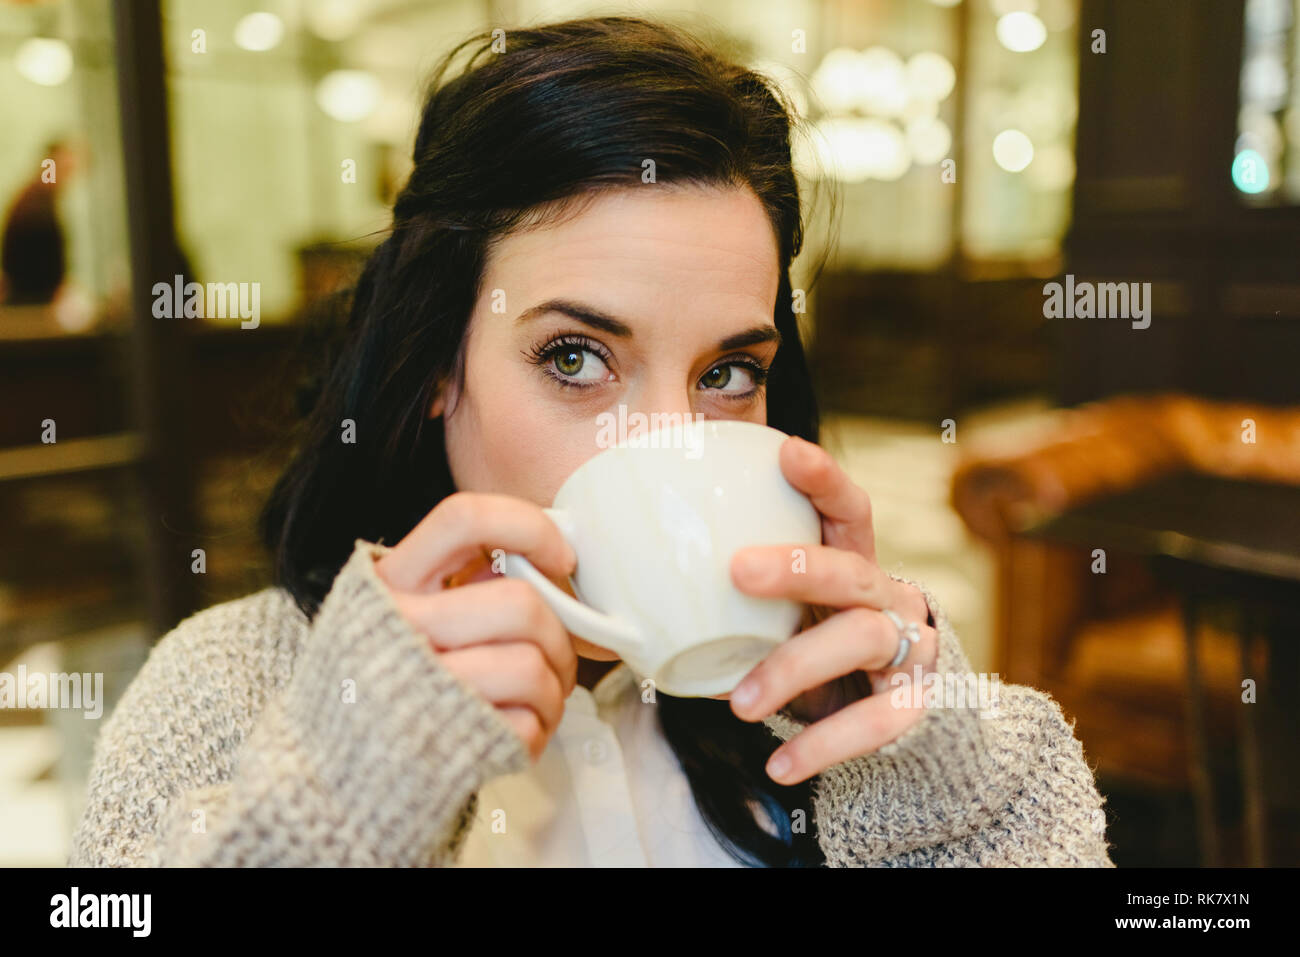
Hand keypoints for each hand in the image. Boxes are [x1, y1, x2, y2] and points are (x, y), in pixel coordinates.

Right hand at [373, 491, 579, 760]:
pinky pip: (528, 725)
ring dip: (553, 688)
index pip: (463, 518)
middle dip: (559, 635)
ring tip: (533, 699)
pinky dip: (536, 731)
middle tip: (552, 654)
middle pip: (521, 604)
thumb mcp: (398, 613)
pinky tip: (512, 730)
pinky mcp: (448, 745)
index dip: (528, 527)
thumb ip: (455, 580)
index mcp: (389, 584)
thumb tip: (543, 563)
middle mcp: (398, 628)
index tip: (560, 558)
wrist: (329, 778)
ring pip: (532, 666)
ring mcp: (422, 688)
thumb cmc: (384, 684)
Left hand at [724, 435, 938, 784]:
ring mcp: (910, 647)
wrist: (890, 711)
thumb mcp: (780, 610)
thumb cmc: (814, 642)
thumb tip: (611, 575)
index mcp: (853, 559)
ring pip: (862, 640)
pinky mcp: (916, 703)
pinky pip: (878, 721)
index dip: (822, 479)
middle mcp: (887, 594)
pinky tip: (780, 764)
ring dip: (795, 667)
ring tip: (740, 703)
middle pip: (851, 569)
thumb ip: (725, 591)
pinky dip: (827, 743)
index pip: (847, 508)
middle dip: (798, 565)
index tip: (787, 450)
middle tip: (737, 572)